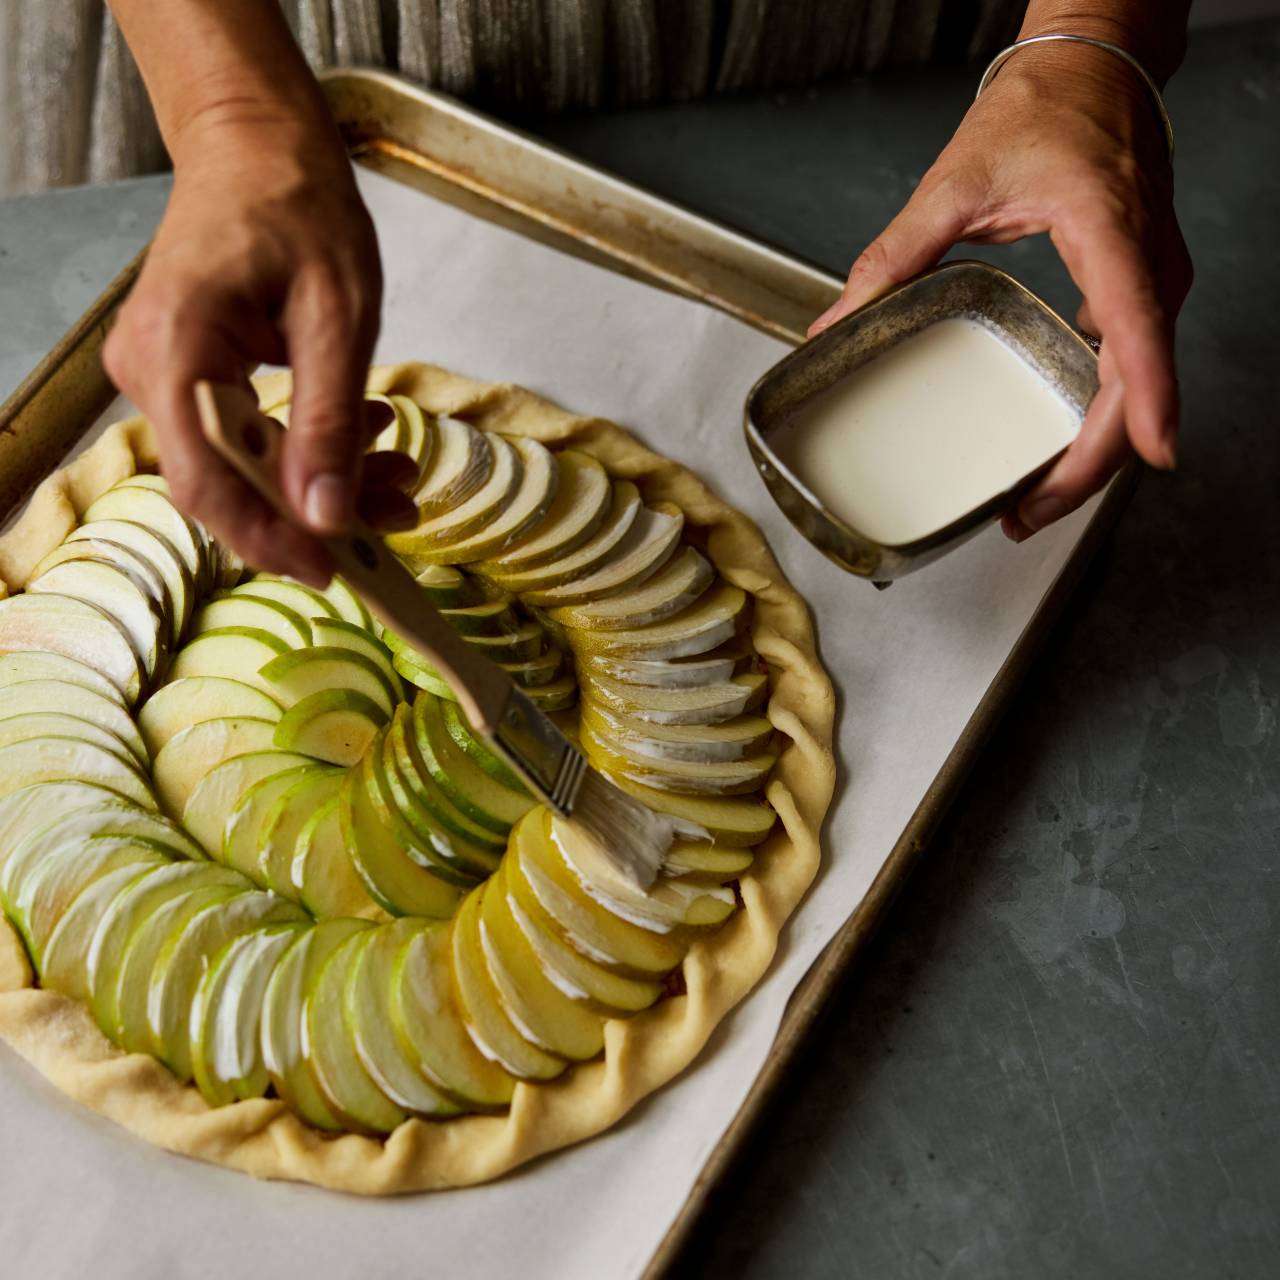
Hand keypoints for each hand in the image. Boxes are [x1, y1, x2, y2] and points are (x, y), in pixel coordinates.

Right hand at [103, 115, 398, 585]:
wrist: (257, 148)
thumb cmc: (298, 206)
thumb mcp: (340, 316)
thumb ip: (330, 421)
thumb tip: (326, 516)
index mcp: (176, 348)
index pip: (208, 480)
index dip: (269, 538)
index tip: (333, 571)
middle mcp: (151, 371)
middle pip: (228, 482)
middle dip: (316, 509)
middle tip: (397, 507)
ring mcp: (163, 376)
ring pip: (243, 465)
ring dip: (322, 479)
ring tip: (397, 470)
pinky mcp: (188, 377)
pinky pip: (245, 436)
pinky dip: (306, 446)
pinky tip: (365, 433)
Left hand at [810, 41, 1192, 540]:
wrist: (1094, 63)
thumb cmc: (1043, 108)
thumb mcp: (954, 183)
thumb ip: (892, 258)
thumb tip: (834, 324)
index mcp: (1106, 228)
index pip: (1137, 323)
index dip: (1149, 395)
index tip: (1151, 453)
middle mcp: (1145, 260)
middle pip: (1138, 381)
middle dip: (1092, 463)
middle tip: (1027, 517)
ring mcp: (1152, 275)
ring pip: (1138, 382)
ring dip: (1095, 449)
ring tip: (1034, 501)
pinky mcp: (1142, 285)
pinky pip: (1132, 364)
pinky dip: (1100, 414)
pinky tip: (1056, 445)